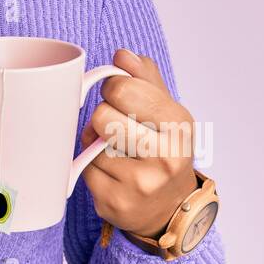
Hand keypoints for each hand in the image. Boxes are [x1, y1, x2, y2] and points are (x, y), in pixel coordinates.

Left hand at [79, 50, 197, 238]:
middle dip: (102, 116)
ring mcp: (140, 185)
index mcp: (179, 126)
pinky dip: (92, 167)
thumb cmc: (163, 148)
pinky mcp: (115, 204)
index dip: (112, 87)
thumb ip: (144, 77)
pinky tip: (111, 172)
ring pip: (90, 144)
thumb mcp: (166, 110)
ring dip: (95, 143)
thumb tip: (122, 55)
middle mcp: (164, 158)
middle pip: (101, 117)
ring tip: (115, 149)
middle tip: (115, 124)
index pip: (123, 89)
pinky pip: (84, 170)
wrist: (171, 208)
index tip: (118, 95)